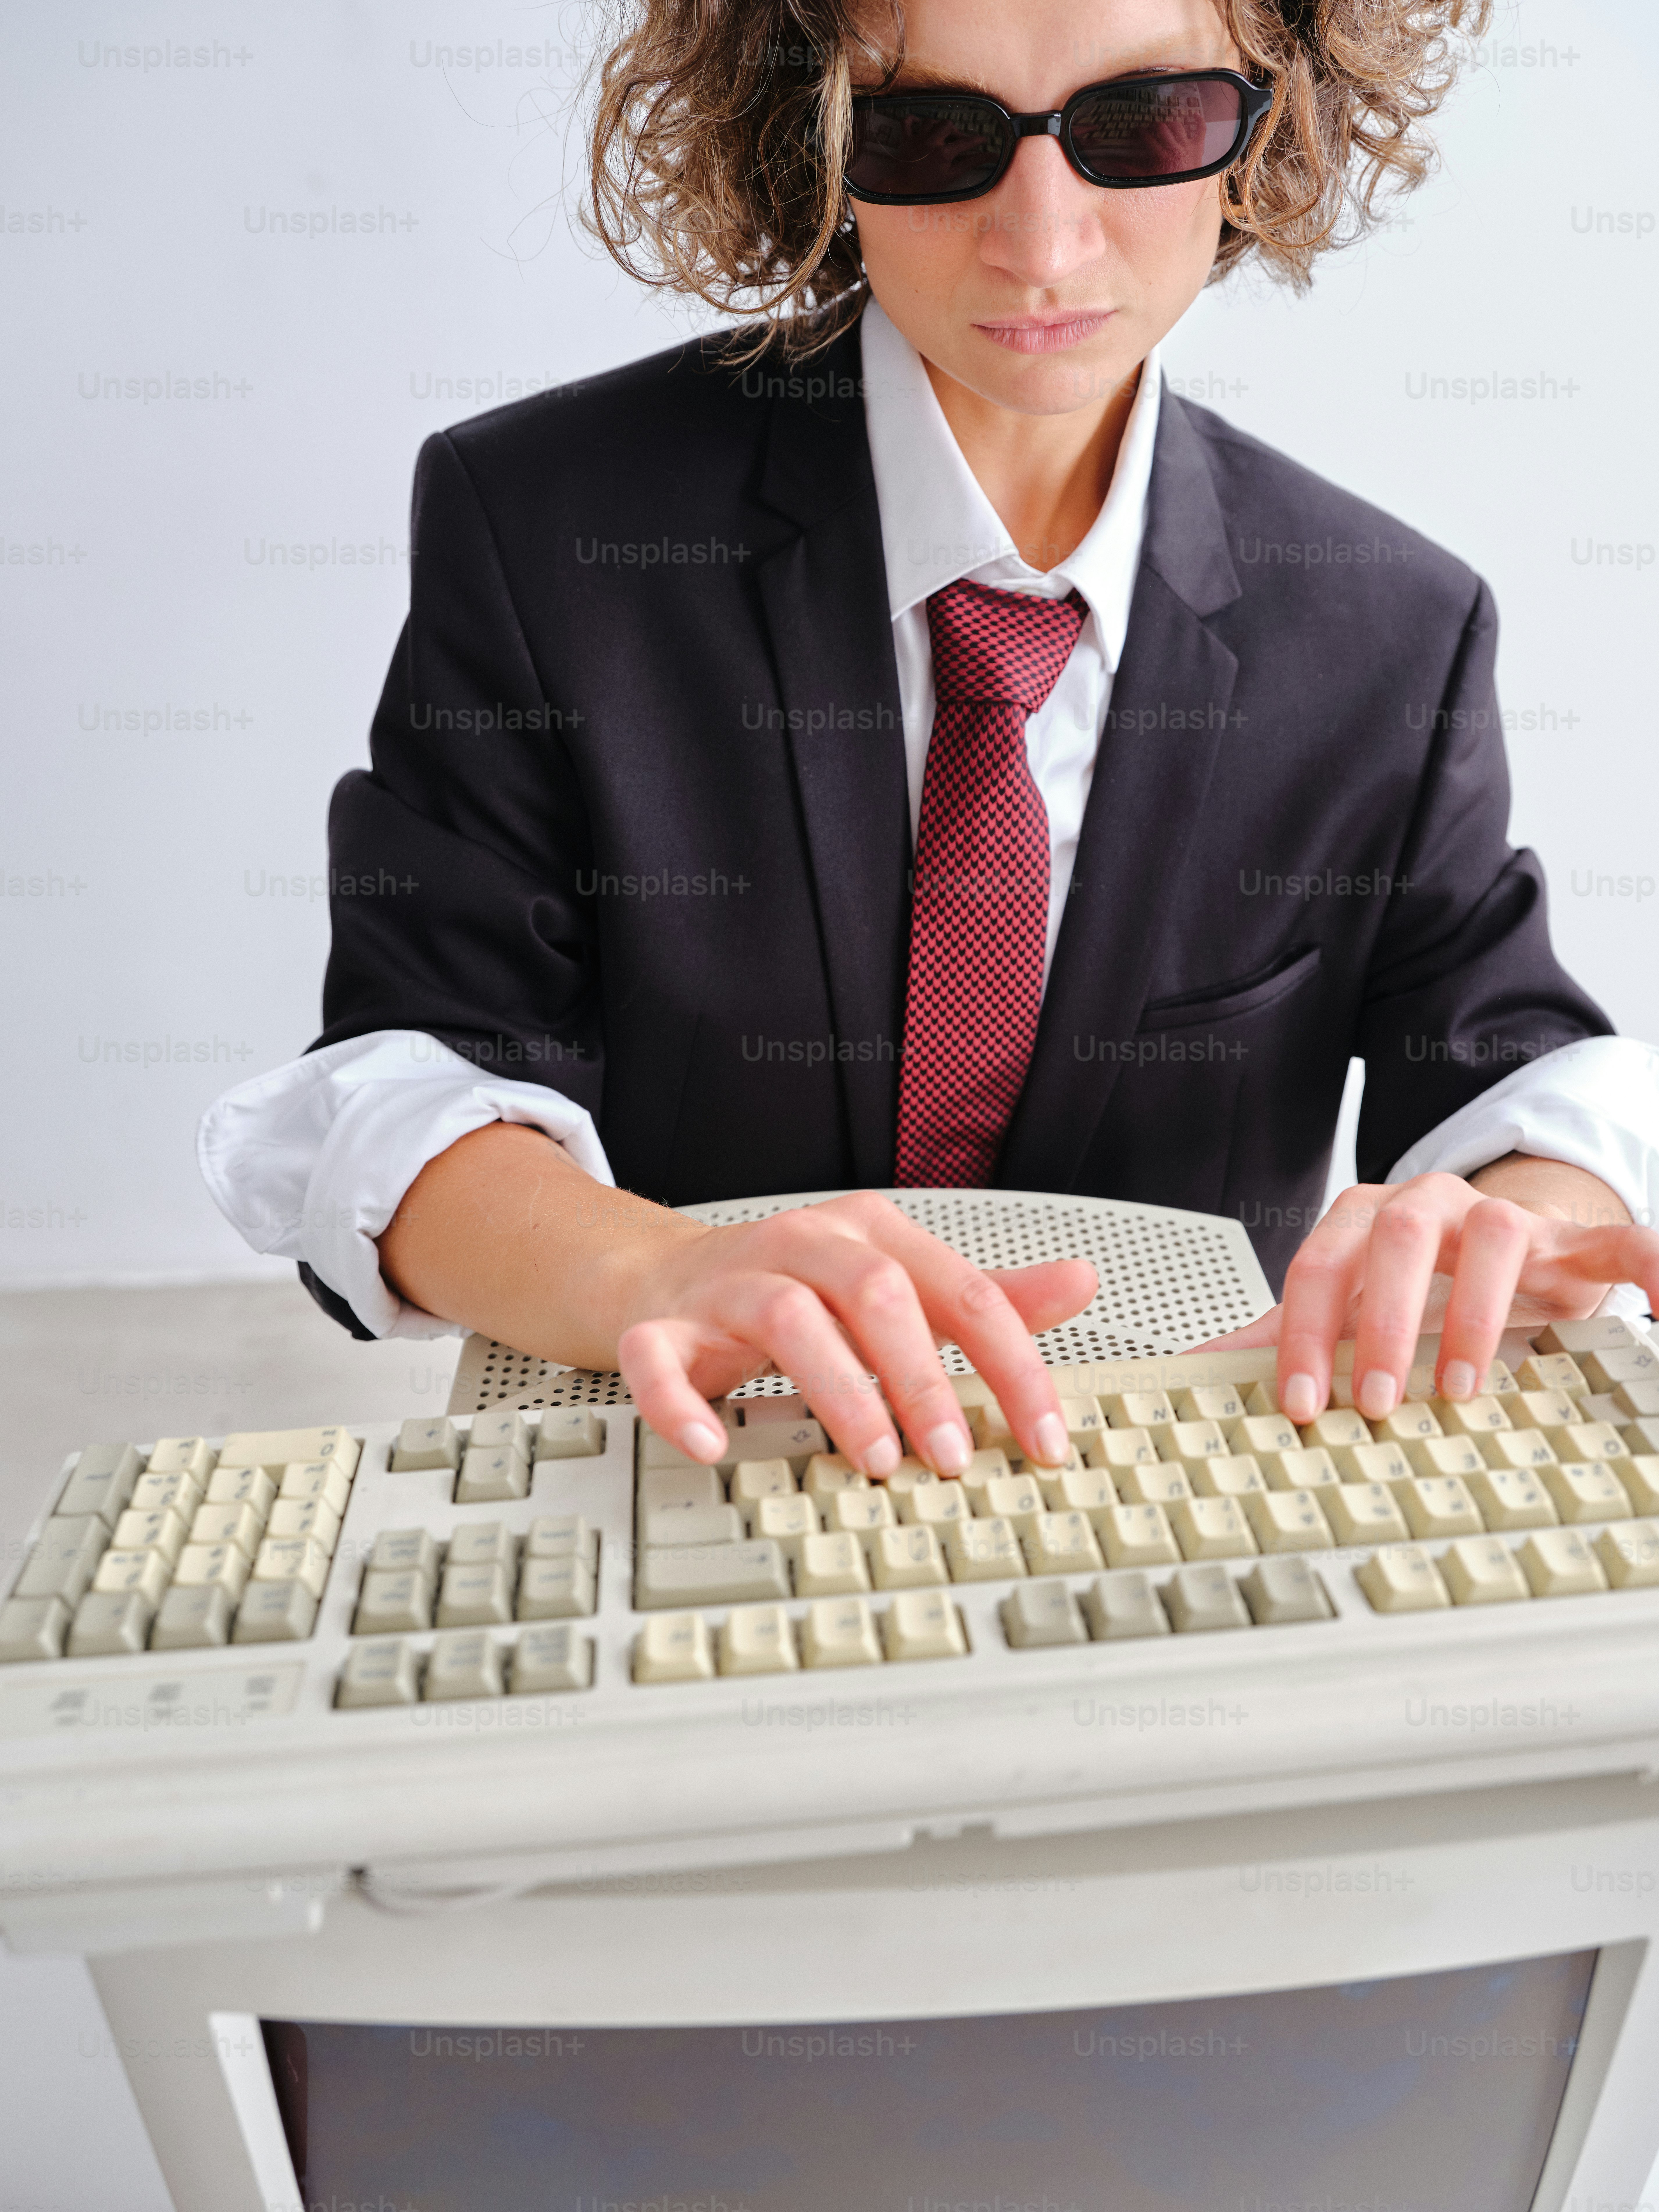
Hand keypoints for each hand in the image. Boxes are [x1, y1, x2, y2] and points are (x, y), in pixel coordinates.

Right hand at [614, 1191, 1096, 1476]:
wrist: (666, 1277)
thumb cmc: (797, 1289)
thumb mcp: (897, 1283)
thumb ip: (982, 1296)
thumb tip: (1080, 1282)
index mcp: (868, 1233)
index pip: (959, 1291)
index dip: (1010, 1365)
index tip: (1042, 1438)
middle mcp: (800, 1245)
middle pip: (875, 1293)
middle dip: (923, 1379)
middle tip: (954, 1457)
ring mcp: (727, 1283)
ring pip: (787, 1319)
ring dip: (839, 1393)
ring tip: (876, 1460)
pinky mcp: (659, 1326)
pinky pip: (658, 1358)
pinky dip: (683, 1404)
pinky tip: (714, 1446)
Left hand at [1194, 1164, 1658, 1420]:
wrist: (1505, 1235)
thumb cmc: (1415, 1277)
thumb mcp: (1344, 1303)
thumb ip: (1279, 1331)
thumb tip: (1189, 1370)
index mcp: (1366, 1221)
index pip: (1320, 1266)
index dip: (1307, 1332)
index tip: (1302, 1400)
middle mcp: (1429, 1207)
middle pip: (1396, 1243)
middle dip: (1384, 1324)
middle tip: (1377, 1402)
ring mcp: (1508, 1220)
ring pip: (1490, 1239)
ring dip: (1476, 1315)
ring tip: (1464, 1390)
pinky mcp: (1579, 1243)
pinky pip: (1624, 1245)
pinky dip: (1648, 1272)